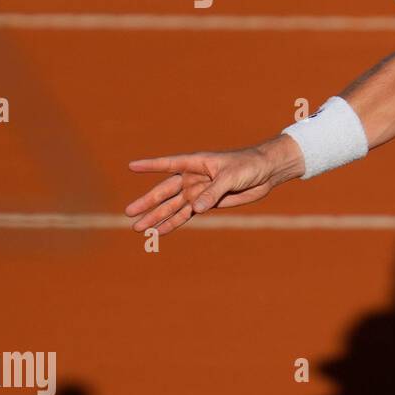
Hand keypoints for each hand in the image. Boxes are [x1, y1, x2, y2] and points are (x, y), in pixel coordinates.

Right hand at [124, 135, 303, 235]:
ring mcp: (198, 191)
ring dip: (157, 217)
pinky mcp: (207, 203)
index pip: (169, 164)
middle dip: (148, 203)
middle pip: (165, 192)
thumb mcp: (231, 177)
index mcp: (196, 163)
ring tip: (138, 228)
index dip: (151, 166)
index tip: (131, 166)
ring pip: (173, 206)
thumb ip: (213, 192)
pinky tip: (160, 231)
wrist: (265, 173)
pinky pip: (187, 215)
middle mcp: (193, 178)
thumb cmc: (248, 166)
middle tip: (129, 214)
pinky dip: (174, 223)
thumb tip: (195, 209)